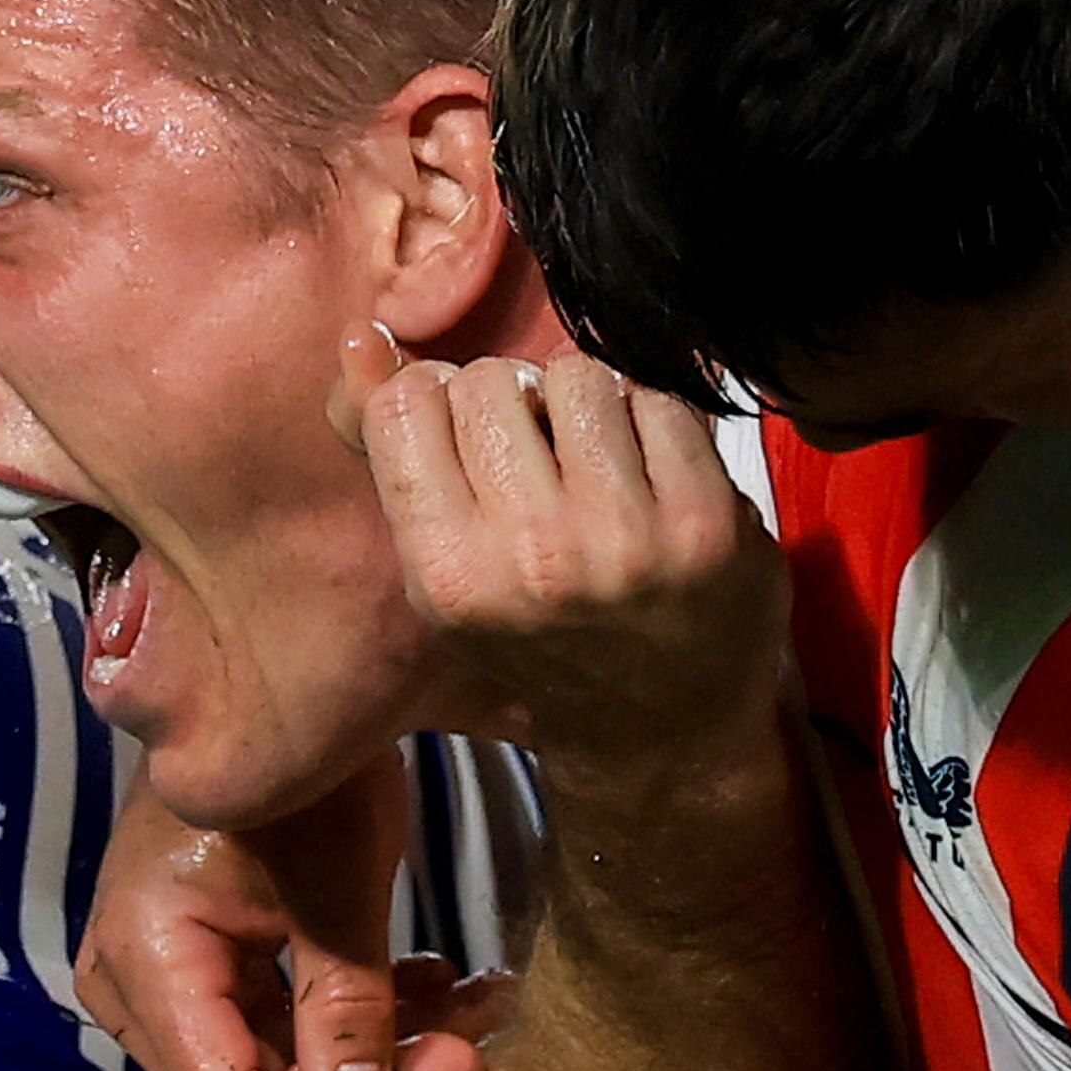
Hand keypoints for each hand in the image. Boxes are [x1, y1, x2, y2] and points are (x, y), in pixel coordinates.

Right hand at [68, 776, 486, 1070]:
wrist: (275, 668)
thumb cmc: (302, 762)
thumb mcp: (337, 885)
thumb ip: (346, 1011)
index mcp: (145, 956)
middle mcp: (132, 978)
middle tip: (469, 1064)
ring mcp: (164, 969)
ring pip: (276, 1056)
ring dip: (379, 1051)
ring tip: (475, 1020)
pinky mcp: (209, 955)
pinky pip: (283, 1017)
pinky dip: (363, 1015)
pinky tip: (443, 992)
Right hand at [336, 328, 785, 776]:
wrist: (660, 731)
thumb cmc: (538, 635)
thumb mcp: (445, 571)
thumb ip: (396, 453)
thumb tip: (363, 338)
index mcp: (448, 574)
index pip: (409, 403)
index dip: (438, 400)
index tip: (468, 436)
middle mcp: (533, 557)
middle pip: (491, 380)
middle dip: (513, 400)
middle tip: (539, 453)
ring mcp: (626, 538)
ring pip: (578, 374)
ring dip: (585, 402)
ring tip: (596, 460)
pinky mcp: (706, 521)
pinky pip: (660, 398)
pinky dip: (653, 419)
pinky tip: (652, 473)